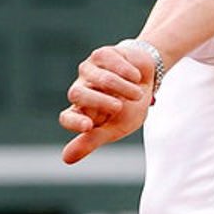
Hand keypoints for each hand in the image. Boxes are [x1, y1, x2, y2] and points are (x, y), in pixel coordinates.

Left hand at [60, 43, 154, 164]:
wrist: (148, 80)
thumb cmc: (130, 107)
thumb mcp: (114, 129)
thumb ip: (91, 141)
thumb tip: (66, 159)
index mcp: (82, 112)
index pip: (67, 118)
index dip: (74, 123)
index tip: (89, 126)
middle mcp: (81, 90)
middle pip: (76, 93)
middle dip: (100, 101)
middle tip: (119, 107)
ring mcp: (89, 70)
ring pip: (100, 78)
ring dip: (123, 88)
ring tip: (137, 95)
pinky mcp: (101, 54)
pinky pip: (111, 62)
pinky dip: (127, 72)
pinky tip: (136, 77)